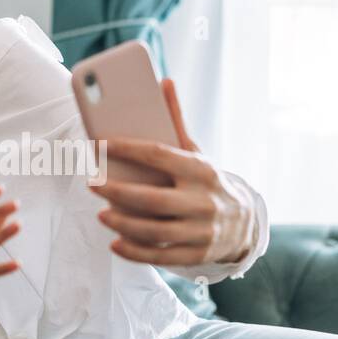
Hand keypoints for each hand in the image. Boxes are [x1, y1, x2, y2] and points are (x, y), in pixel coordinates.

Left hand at [89, 78, 254, 265]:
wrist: (244, 222)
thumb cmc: (208, 182)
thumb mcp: (197, 153)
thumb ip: (177, 122)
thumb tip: (164, 82)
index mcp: (201, 170)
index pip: (158, 155)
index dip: (126, 149)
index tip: (99, 145)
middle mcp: (202, 201)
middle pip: (152, 199)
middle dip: (117, 192)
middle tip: (92, 184)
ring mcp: (200, 231)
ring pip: (154, 231)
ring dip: (123, 223)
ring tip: (101, 214)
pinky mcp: (196, 255)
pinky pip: (160, 256)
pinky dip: (135, 252)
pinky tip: (115, 243)